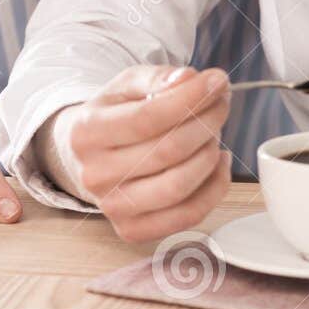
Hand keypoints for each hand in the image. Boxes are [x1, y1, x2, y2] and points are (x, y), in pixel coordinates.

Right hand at [48, 65, 230, 242]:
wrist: (86, 157)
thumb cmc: (113, 117)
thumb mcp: (127, 86)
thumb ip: (157, 77)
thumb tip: (188, 80)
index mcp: (87, 132)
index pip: (147, 118)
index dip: (189, 99)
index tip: (216, 82)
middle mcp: (94, 174)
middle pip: (168, 151)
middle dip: (207, 122)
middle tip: (222, 104)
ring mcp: (112, 207)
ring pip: (180, 185)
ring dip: (210, 154)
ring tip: (213, 132)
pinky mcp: (132, 230)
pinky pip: (188, 215)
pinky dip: (214, 187)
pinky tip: (216, 162)